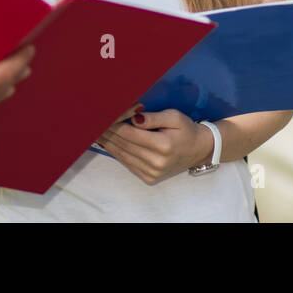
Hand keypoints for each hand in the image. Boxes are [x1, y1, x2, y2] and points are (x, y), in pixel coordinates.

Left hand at [95, 109, 213, 184]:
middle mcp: (156, 162)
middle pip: (124, 145)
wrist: (198, 150)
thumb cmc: (186, 129)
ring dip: (108, 142)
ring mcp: (152, 172)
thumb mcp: (174, 117)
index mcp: (163, 145)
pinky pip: (127, 163)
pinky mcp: (149, 177)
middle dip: (108, 132)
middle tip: (94, 121)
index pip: (130, 133)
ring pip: (122, 155)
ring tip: (96, 131)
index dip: (115, 123)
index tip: (104, 114)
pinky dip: (116, 152)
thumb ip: (153, 117)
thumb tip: (134, 118)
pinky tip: (108, 142)